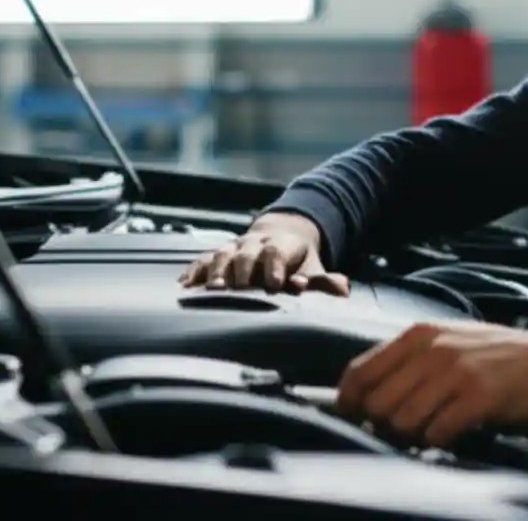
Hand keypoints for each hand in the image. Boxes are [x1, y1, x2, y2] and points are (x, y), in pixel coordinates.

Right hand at [178, 212, 348, 295]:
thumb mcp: (313, 268)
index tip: (276, 285)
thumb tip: (342, 288)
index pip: (277, 253)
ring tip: (211, 290)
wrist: (277, 238)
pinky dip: (193, 271)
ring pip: (222, 255)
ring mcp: (234, 247)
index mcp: (281, 244)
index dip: (276, 267)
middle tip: (239, 289)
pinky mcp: (217, 255)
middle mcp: (254, 243)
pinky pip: (202, 260)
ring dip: (215, 271)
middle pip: (246, 253)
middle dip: (242, 270)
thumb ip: (323, 280)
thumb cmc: (296, 261)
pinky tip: (185, 285)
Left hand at [334, 320, 527, 447]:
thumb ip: (410, 361)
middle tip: (404, 430)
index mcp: (419, 334)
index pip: (359, 371)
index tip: (353, 418)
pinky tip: (453, 434)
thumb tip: (365, 396)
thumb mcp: (448, 342)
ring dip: (413, 436)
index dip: (348, 402)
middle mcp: (432, 348)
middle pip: (377, 403)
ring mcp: (456, 371)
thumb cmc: (498, 355)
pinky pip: (438, 432)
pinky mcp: (479, 396)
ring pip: (403, 421)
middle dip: (384, 425)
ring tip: (434, 429)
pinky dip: (439, 441)